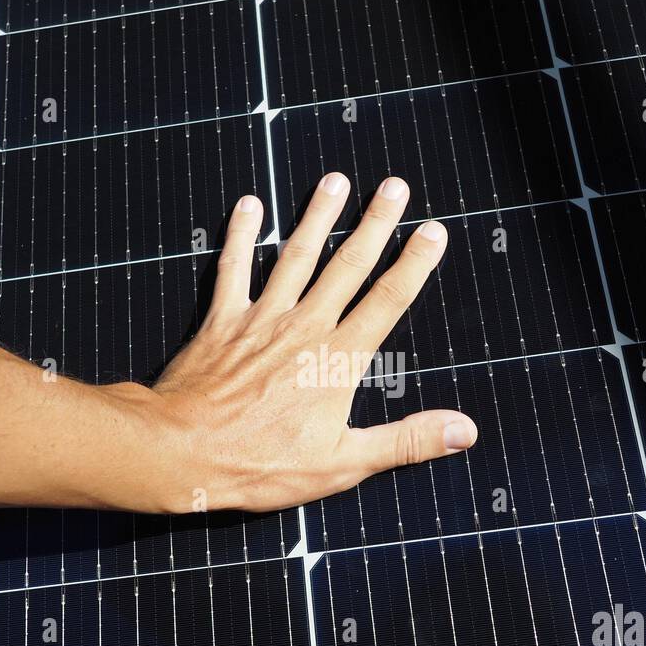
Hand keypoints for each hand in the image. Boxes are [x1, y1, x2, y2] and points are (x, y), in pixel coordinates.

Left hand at [100, 173, 477, 513]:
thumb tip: (463, 431)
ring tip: (335, 181)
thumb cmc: (260, 464)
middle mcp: (304, 328)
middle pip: (348, 266)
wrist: (182, 452)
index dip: (414, 264)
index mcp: (338, 360)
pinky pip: (233, 268)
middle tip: (394, 187)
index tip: (432, 231)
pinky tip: (250, 206)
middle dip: (375, 224)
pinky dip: (241, 235)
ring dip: (318, 217)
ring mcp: (261, 319)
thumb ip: (405, 441)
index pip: (387, 301)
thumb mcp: (343, 463)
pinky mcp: (222, 321)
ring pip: (297, 257)